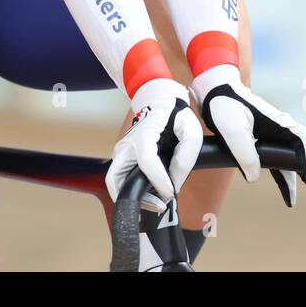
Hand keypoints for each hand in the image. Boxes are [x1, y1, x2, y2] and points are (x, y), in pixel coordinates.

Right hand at [106, 78, 202, 212]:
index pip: (146, 162)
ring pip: (114, 182)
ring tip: (156, 202)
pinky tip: (151, 194)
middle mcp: (126, 145)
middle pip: (116, 179)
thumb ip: (186, 157)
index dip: (158, 182)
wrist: (158, 101)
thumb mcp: (191, 130)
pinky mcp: (122, 157)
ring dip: (131, 197)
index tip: (170, 195)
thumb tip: (174, 183)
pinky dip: (131, 190)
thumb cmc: (175, 115)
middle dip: (135, 198)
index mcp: (143, 135)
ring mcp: (121, 152)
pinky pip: (120, 178)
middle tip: (159, 205)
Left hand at [192, 66, 305, 206]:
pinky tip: (291, 200)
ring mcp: (276, 140)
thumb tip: (254, 177)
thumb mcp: (233, 129)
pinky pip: (282, 168)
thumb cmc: (225, 104)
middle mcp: (283, 131)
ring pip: (298, 164)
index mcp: (281, 123)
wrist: (214, 93)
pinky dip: (288, 184)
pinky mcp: (265, 147)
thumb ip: (245, 153)